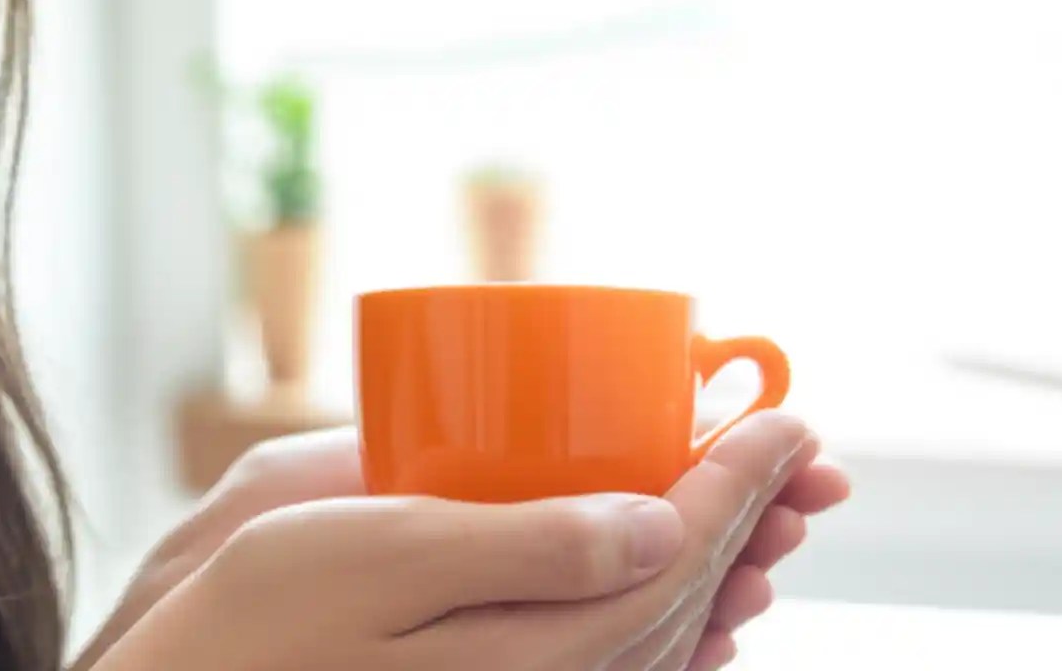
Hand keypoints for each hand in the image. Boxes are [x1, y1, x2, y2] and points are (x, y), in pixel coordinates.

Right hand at [88, 412, 846, 669]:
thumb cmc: (263, 622)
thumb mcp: (382, 557)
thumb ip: (527, 547)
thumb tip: (657, 522)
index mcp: (544, 644)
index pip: (681, 548)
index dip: (743, 478)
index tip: (790, 416)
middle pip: (691, 589)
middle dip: (754, 511)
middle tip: (798, 448)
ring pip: (669, 628)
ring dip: (727, 557)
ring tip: (769, 502)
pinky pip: (622, 659)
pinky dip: (675, 610)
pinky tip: (689, 585)